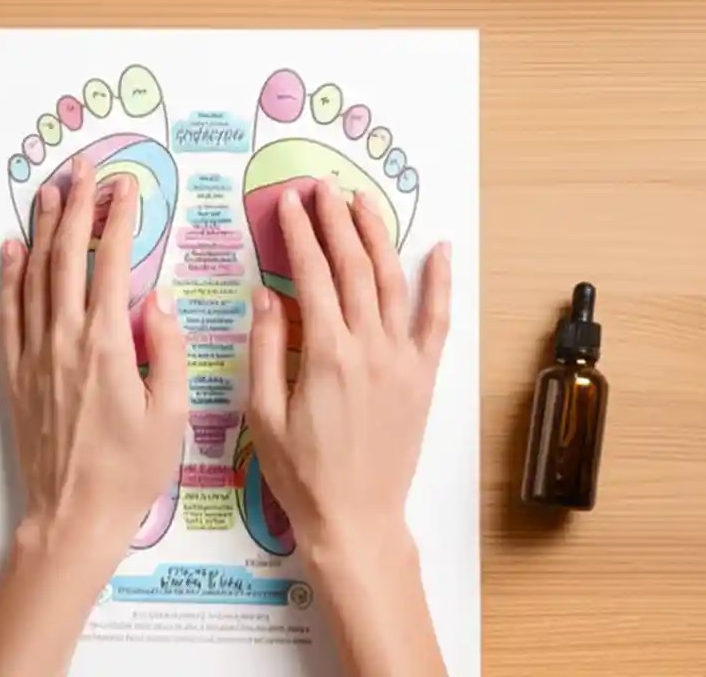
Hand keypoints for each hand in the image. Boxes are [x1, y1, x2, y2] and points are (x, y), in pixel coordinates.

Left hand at [0, 156, 187, 553]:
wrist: (73, 516)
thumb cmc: (130, 471)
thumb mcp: (171, 413)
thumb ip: (168, 349)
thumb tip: (159, 299)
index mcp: (108, 344)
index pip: (113, 263)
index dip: (120, 218)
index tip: (128, 185)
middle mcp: (64, 339)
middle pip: (67, 256)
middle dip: (78, 205)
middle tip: (85, 167)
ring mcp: (34, 355)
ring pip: (33, 276)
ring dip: (42, 229)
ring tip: (50, 191)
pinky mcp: (14, 376)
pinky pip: (6, 315)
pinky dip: (7, 278)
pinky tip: (10, 251)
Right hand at [246, 178, 450, 554]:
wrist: (355, 518)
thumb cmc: (302, 474)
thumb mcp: (265, 413)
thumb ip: (266, 349)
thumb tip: (265, 294)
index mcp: (326, 354)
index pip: (310, 275)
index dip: (298, 233)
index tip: (288, 202)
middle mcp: (370, 348)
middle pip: (354, 267)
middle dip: (335, 221)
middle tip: (321, 188)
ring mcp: (402, 360)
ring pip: (394, 282)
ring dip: (378, 237)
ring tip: (362, 202)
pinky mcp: (422, 377)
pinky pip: (437, 321)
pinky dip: (440, 283)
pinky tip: (439, 250)